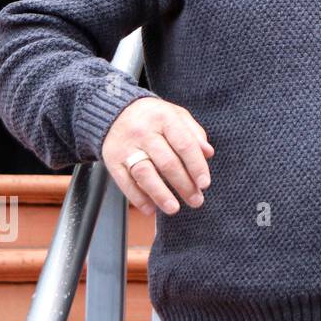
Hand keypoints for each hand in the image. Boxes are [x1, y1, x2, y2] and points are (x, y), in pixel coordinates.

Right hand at [101, 96, 214, 216]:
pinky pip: (124, 182)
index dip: (196, 166)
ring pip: (144, 173)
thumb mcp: (177, 116)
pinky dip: (138, 198)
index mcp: (164, 118)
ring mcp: (125, 147)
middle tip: (196, 200)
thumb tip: (208, 154)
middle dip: (183, 185)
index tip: (205, 184)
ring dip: (160, 194)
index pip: (184, 144)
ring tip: (174, 208)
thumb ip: (194, 134)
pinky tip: (150, 209)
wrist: (116, 111)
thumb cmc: (154, 117)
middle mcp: (143, 132)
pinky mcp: (112, 160)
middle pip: (166, 162)